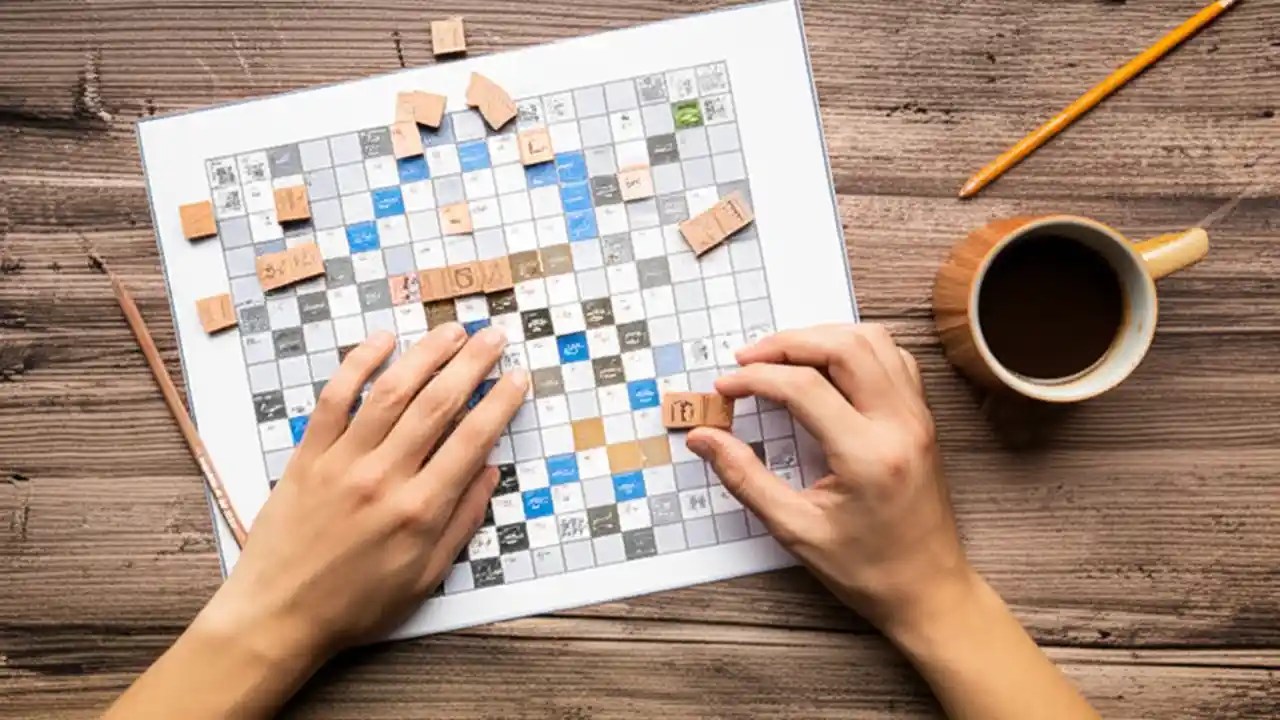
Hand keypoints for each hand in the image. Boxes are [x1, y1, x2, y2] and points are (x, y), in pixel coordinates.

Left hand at [196, 323, 526, 659]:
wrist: (279, 616)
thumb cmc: (356, 605)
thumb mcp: (425, 578)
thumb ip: (461, 522)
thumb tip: (490, 471)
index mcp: (420, 511)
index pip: (472, 440)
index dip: (499, 403)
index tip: (516, 378)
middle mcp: (384, 478)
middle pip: (437, 405)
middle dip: (471, 365)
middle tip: (494, 337)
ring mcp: (342, 462)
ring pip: (390, 392)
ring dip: (425, 356)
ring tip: (451, 331)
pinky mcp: (308, 456)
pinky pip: (335, 399)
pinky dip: (358, 364)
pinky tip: (382, 341)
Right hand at [686, 324, 972, 638]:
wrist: (928, 591)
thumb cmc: (866, 570)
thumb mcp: (795, 529)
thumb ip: (745, 477)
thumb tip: (703, 437)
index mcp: (868, 456)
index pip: (804, 387)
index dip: (756, 378)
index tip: (724, 387)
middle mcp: (901, 425)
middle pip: (845, 346)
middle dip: (788, 343)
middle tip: (748, 359)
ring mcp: (919, 417)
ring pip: (874, 341)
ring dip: (823, 337)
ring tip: (782, 357)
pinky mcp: (923, 418)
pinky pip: (893, 358)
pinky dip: (855, 349)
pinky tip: (825, 368)